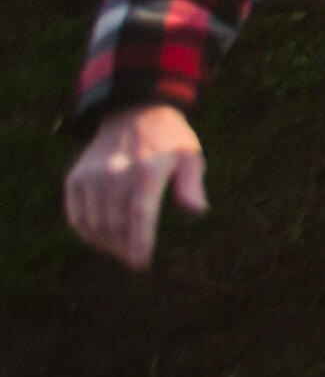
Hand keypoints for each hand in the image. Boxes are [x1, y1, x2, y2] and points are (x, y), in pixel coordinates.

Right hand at [61, 103, 207, 270]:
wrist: (132, 112)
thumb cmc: (168, 140)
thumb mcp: (190, 156)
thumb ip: (192, 184)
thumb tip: (197, 210)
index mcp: (147, 170)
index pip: (139, 215)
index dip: (139, 243)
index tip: (141, 264)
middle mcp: (115, 173)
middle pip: (115, 225)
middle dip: (124, 248)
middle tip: (134, 260)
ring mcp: (91, 176)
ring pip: (94, 224)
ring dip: (106, 244)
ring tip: (120, 251)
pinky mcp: (76, 178)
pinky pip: (76, 215)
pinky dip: (86, 233)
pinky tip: (101, 240)